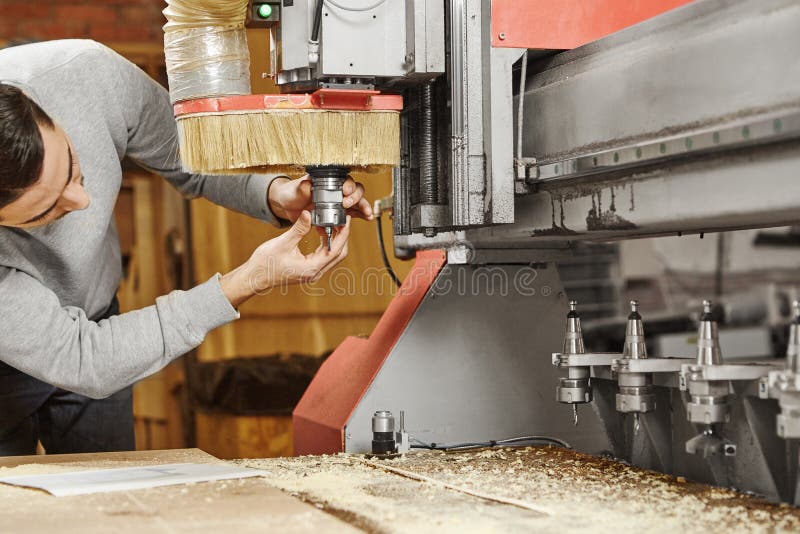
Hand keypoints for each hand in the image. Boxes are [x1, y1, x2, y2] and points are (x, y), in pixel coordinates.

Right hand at [220, 211, 349, 306]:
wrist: (255, 277)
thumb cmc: (265, 263)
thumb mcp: (283, 243)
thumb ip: (298, 229)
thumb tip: (309, 214)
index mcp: (312, 268)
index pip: (336, 249)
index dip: (344, 233)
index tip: (346, 219)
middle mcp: (315, 272)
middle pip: (339, 253)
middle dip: (342, 236)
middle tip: (341, 219)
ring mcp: (312, 272)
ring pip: (332, 254)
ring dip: (333, 239)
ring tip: (330, 222)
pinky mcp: (308, 269)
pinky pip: (323, 255)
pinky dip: (325, 243)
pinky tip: (320, 231)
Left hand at [267, 175, 373, 222]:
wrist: (288, 205)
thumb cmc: (292, 193)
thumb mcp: (296, 189)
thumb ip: (302, 188)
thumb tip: (308, 184)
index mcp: (328, 180)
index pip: (345, 180)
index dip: (348, 185)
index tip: (345, 192)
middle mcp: (336, 189)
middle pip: (355, 190)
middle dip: (356, 197)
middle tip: (347, 204)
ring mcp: (339, 200)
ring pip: (357, 201)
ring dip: (364, 207)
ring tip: (367, 214)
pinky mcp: (338, 212)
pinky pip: (353, 213)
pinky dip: (361, 215)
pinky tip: (366, 218)